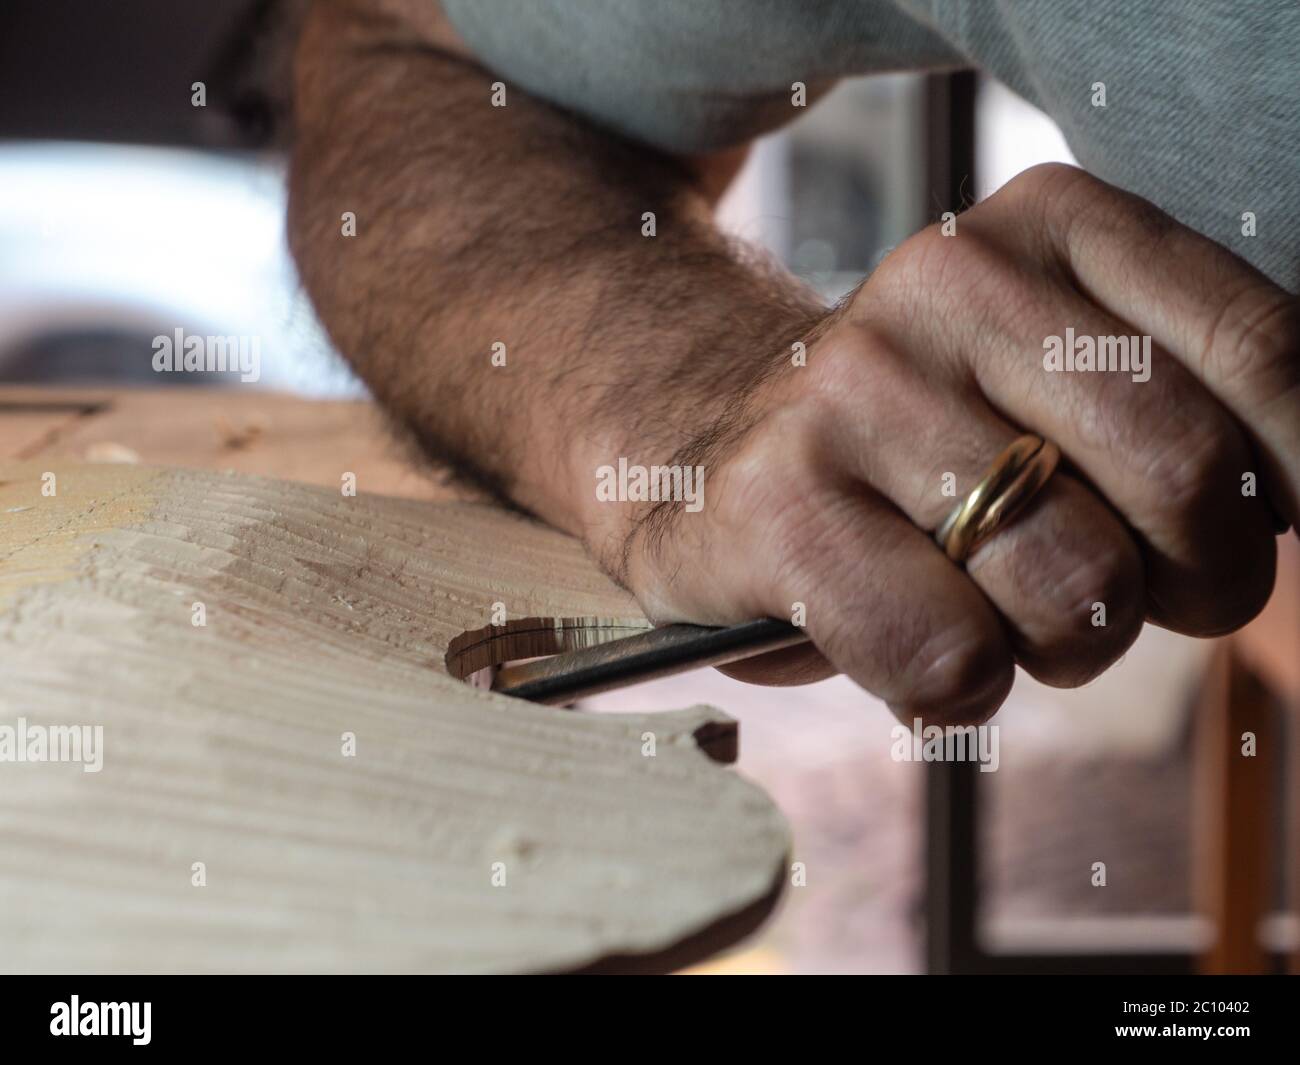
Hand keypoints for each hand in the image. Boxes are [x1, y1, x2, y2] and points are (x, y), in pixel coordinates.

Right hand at [581, 163, 1299, 723]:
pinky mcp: (780, 502)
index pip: (1267, 349)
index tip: (1267, 525)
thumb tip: (1299, 502)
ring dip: (1059, 643)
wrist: (713, 448)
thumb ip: (1181, 403)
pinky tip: (907, 643)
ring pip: (1074, 587)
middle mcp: (948, 282)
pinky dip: (952, 688)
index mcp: (1045, 224)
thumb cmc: (919, 442)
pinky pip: (949, 656)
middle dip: (1195, 583)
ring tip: (991, 607)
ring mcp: (854, 390)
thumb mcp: (1055, 372)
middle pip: (1189, 478)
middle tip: (1128, 591)